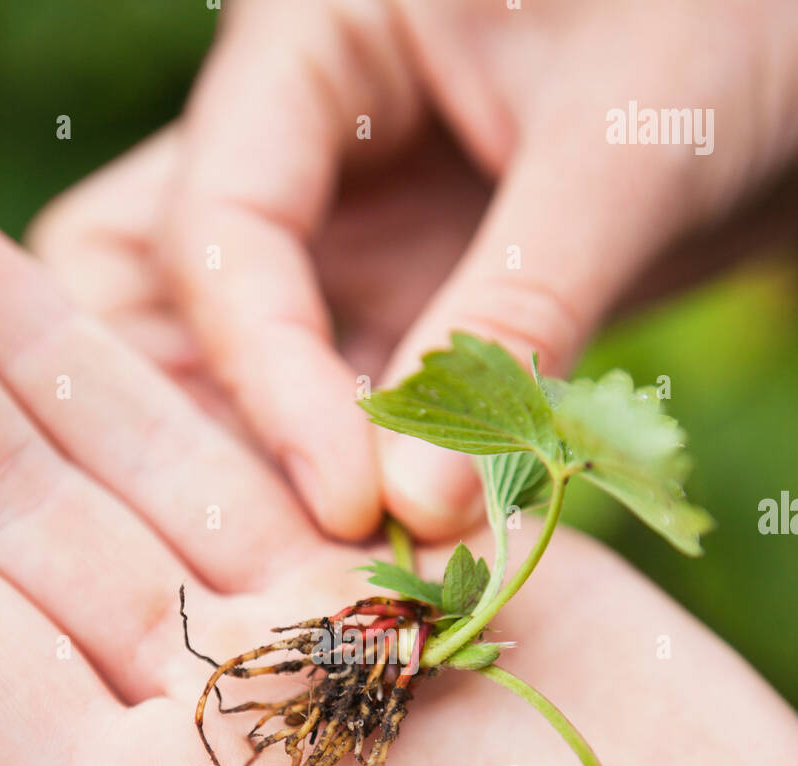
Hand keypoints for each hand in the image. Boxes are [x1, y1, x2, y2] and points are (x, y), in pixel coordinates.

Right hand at [30, 0, 797, 540]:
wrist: (789, 62)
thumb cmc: (725, 24)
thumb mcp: (621, 151)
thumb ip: (520, 313)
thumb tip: (420, 509)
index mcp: (312, 40)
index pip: (221, 225)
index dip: (267, 371)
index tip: (349, 499)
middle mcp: (300, 143)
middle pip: (173, 302)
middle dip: (218, 427)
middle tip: (301, 549)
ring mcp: (346, 233)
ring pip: (248, 370)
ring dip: (292, 470)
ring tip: (359, 567)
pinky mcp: (401, 305)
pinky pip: (352, 401)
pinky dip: (374, 472)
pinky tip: (415, 537)